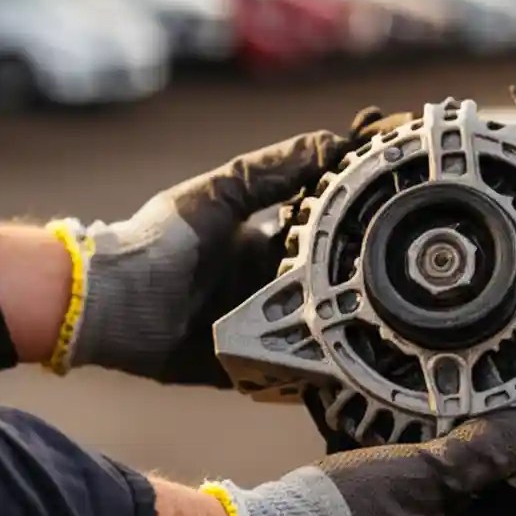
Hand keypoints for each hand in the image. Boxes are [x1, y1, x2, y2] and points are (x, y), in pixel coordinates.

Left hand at [66, 109, 411, 384]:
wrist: (110, 300)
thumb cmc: (159, 239)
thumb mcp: (220, 192)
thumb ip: (272, 169)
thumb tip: (333, 139)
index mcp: (264, 246)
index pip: (324, 240)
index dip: (357, 236)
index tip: (397, 229)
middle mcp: (267, 288)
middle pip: (327, 290)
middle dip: (359, 293)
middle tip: (406, 293)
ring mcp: (260, 329)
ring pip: (316, 334)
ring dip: (342, 336)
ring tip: (383, 335)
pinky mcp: (246, 368)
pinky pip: (288, 375)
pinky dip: (313, 375)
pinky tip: (348, 373)